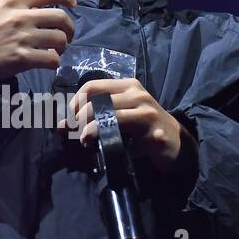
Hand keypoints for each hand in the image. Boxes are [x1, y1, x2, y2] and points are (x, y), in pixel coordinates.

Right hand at [0, 0, 76, 82]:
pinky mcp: (22, 58)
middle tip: (66, 36)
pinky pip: (52, 59)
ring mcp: (23, 37)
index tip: (72, 4)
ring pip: (60, 39)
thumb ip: (17, 7)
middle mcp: (21, 16)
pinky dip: (54, 62)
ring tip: (55, 51)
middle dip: (70, 28)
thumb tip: (40, 10)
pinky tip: (47, 62)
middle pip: (61, 17)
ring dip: (62, 47)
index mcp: (13, 1)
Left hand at [56, 77, 196, 174]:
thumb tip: (61, 125)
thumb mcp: (120, 115)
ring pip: (108, 119)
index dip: (75, 103)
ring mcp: (148, 114)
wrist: (176, 141)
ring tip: (86, 143)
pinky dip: (111, 149)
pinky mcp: (153, 135)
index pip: (91, 87)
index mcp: (128, 85)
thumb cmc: (143, 126)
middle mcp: (138, 95)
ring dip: (91, 133)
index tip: (70, 120)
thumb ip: (94, 115)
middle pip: (96, 104)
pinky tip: (110, 153)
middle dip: (79, 121)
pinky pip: (124, 142)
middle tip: (77, 136)